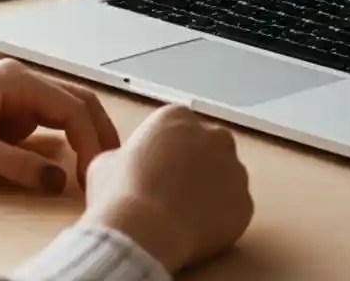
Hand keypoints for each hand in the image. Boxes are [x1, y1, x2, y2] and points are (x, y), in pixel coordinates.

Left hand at [0, 59, 118, 191]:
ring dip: (83, 135)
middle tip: (114, 165)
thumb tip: (59, 183)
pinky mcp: (6, 113)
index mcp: (17, 80)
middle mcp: (21, 82)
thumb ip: (18, 165)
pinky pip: (46, 124)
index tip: (97, 172)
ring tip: (98, 166)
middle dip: (98, 132)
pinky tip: (70, 162)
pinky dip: (64, 141)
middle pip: (77, 102)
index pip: (72, 107)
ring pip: (65, 112)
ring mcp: (14, 96)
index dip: (90, 140)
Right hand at [81, 105, 252, 272]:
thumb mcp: (104, 163)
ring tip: (183, 215)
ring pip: (226, 178)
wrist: (142, 231)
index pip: (180, 128)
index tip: (157, 171)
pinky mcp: (245, 202)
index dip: (167, 151)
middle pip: (209, 147)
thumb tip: (127, 165)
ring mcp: (234, 169)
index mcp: (178, 117)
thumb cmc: (119, 194)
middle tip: (173, 191)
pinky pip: (234, 208)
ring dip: (211, 191)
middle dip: (196, 165)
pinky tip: (196, 230)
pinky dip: (221, 218)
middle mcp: (213, 136)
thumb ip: (125, 155)